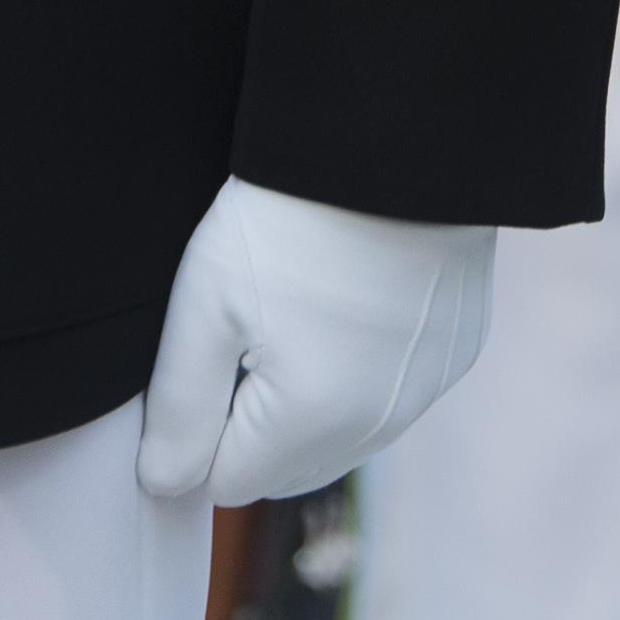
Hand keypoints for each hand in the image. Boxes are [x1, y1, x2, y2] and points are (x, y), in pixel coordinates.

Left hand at [133, 179, 495, 504]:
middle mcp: (379, 426)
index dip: (202, 419)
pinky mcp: (456, 351)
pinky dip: (367, 361)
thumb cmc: (292, 213)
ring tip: (302, 299)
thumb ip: (178, 411)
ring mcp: (425, 390)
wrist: (395, 136)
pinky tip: (356, 290)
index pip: (224, 479)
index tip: (210, 346)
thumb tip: (164, 483)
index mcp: (311, 423)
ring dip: (312, 393)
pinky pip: (393, 390)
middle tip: (251, 321)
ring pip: (342, 432)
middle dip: (256, 417)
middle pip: (286, 466)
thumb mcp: (205, 304)